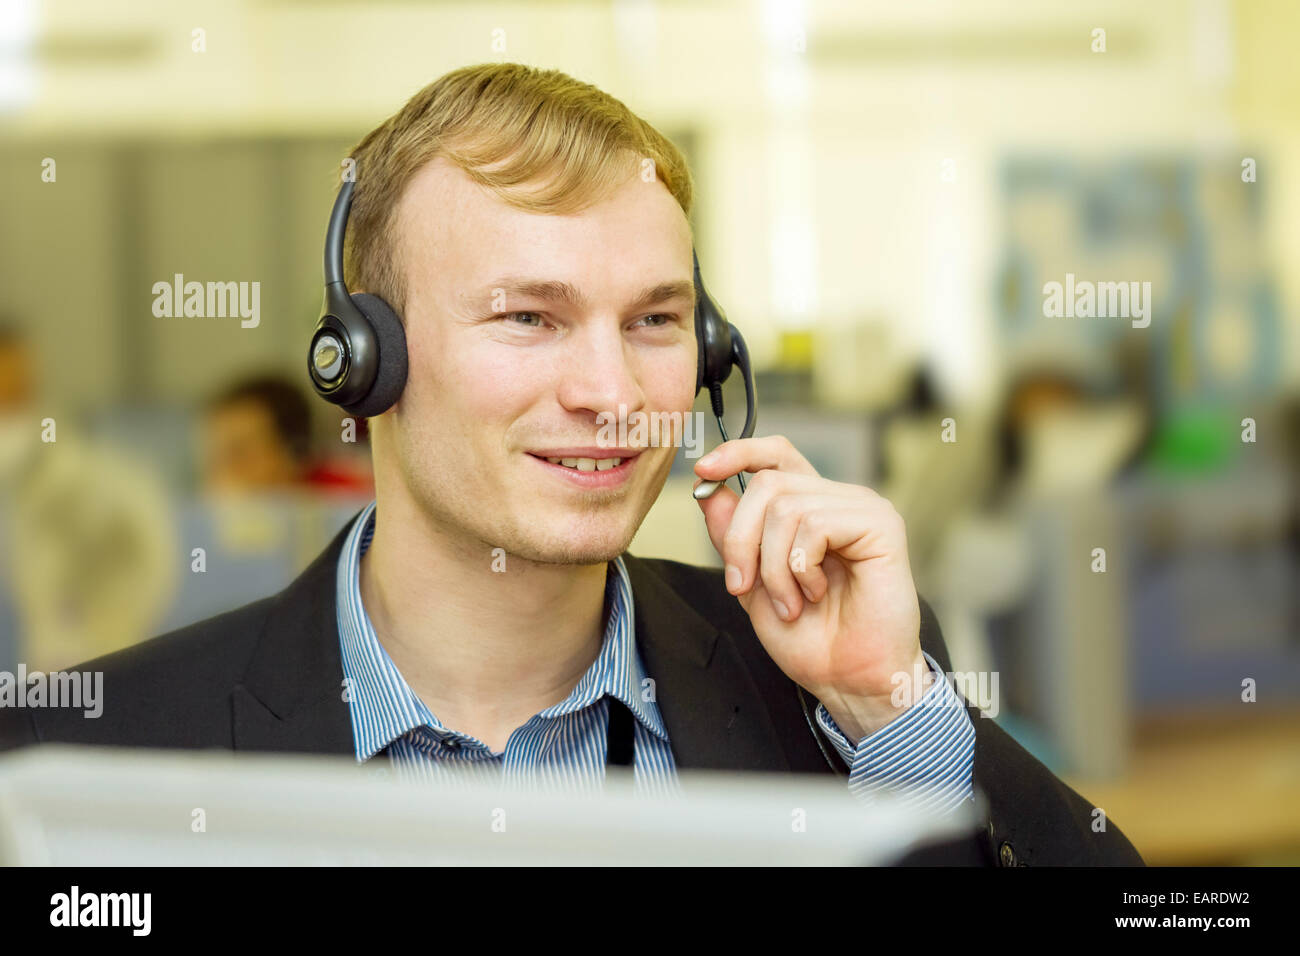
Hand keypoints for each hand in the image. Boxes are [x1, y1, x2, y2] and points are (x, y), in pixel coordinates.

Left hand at [693, 436, 928, 741]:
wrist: (849, 681)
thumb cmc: (810, 639)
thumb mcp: (753, 583)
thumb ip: (732, 536)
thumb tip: (708, 489)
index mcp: (811, 508)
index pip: (776, 455)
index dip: (738, 453)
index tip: (703, 471)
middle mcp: (839, 501)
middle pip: (767, 483)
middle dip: (740, 539)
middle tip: (742, 587)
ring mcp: (862, 509)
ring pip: (786, 506)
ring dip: (772, 565)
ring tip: (789, 603)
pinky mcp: (881, 525)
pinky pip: (816, 524)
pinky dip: (800, 567)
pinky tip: (815, 593)